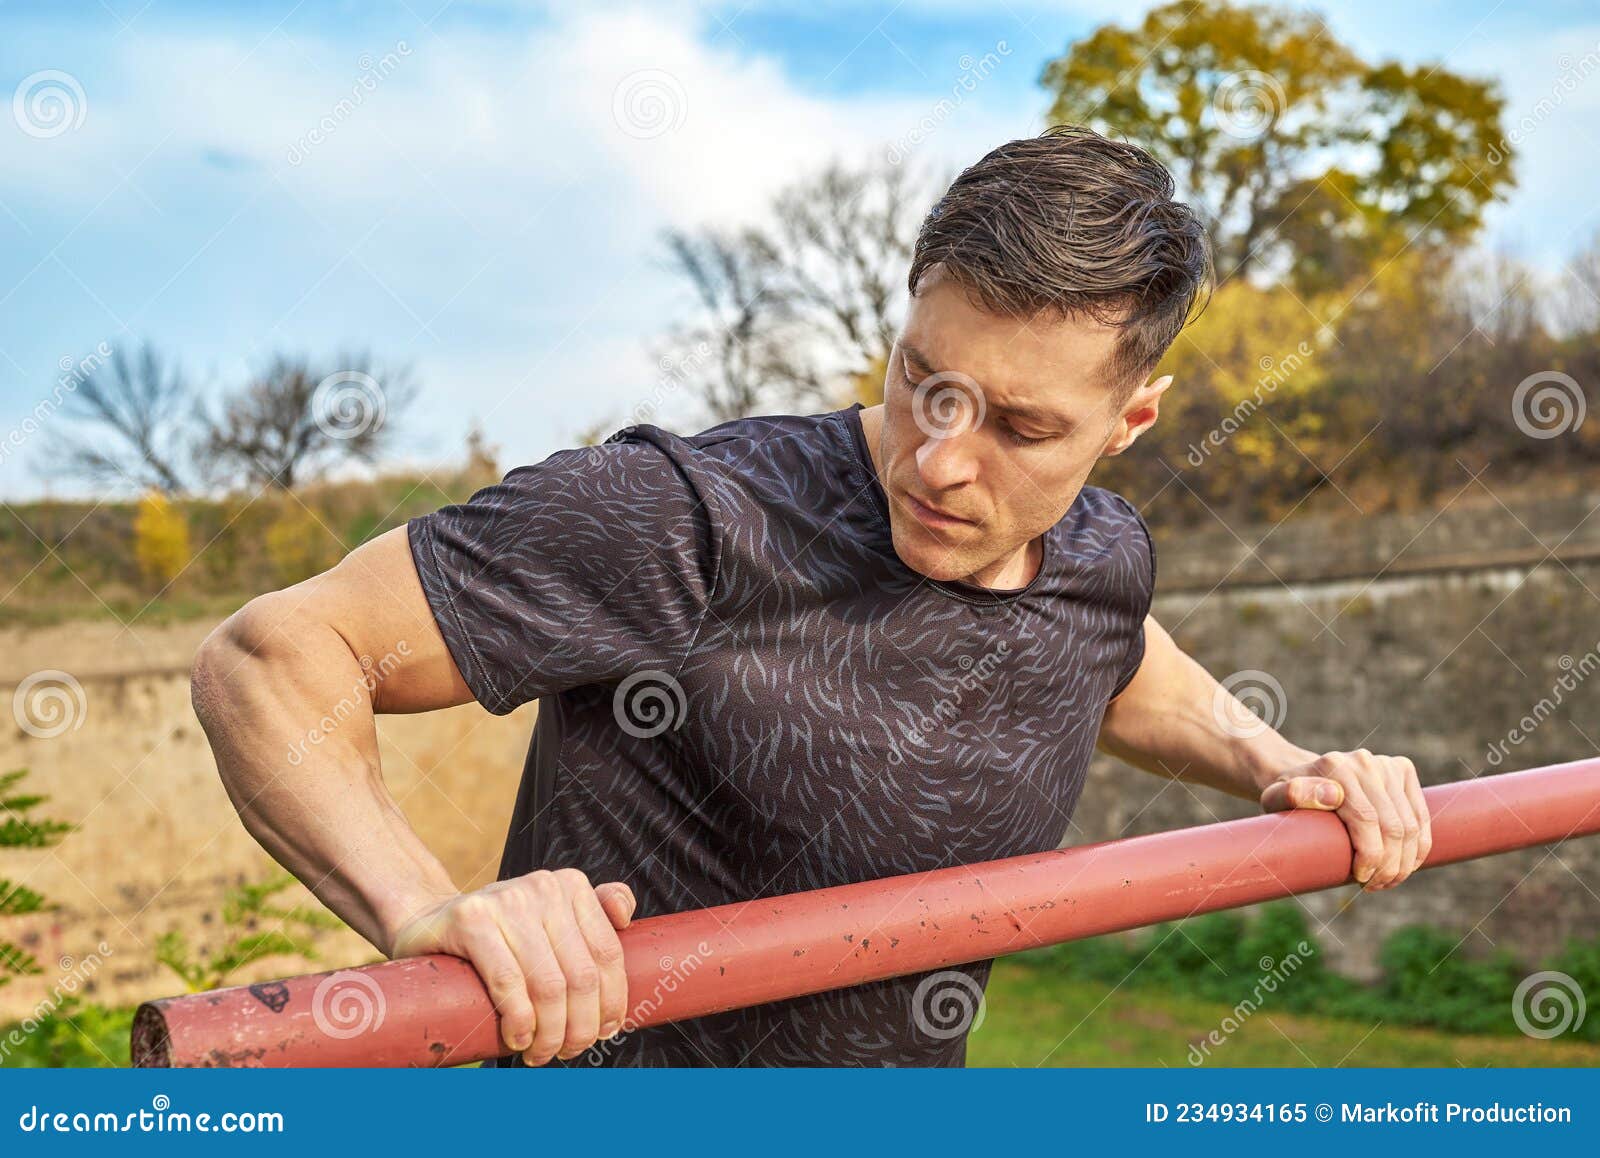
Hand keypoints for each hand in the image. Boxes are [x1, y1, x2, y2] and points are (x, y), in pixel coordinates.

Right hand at [388, 869, 635, 1064]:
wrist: (430, 922)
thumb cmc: (500, 933)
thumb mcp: (548, 918)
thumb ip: (593, 914)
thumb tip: (626, 917)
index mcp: (571, 886)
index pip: (607, 953)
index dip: (612, 1001)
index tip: (604, 1032)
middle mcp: (543, 887)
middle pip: (580, 975)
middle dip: (580, 1027)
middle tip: (568, 1051)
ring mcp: (507, 900)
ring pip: (548, 985)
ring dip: (550, 1033)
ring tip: (541, 1053)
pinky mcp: (471, 919)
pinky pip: (509, 982)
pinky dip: (519, 1021)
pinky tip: (518, 1039)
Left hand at [1259, 749, 1430, 889]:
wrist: (1303, 775)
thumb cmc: (1286, 796)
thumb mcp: (1276, 798)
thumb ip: (1293, 795)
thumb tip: (1332, 795)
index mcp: (1335, 766)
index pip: (1367, 819)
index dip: (1370, 855)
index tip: (1360, 878)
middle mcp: (1364, 761)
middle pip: (1393, 826)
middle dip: (1389, 865)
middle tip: (1374, 886)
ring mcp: (1386, 764)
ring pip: (1411, 825)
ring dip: (1406, 862)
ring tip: (1388, 881)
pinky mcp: (1402, 770)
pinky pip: (1421, 816)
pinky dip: (1418, 846)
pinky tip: (1407, 866)